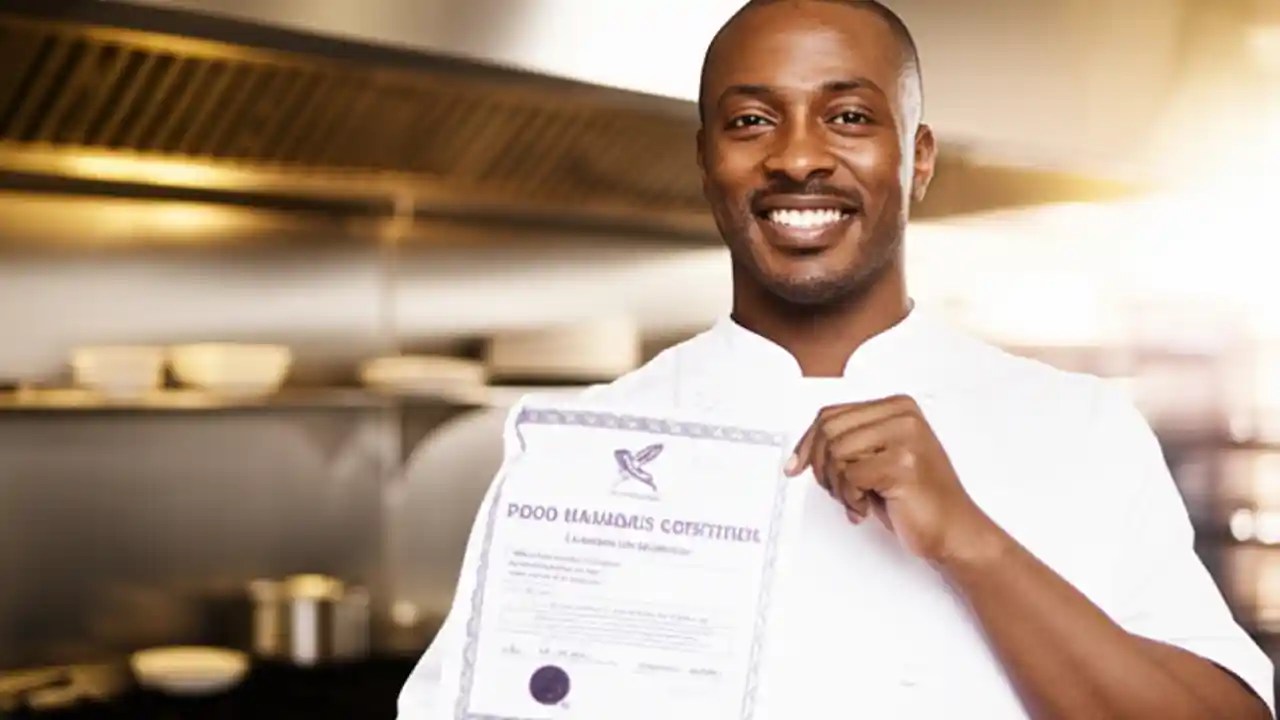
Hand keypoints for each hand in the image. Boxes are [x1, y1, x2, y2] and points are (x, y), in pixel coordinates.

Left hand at [785, 394, 1001, 564]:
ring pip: (836, 453)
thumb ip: (849, 443)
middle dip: (821, 467)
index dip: (807, 443)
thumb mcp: (877, 460)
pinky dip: (850, 499)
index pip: (831, 414)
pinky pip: (850, 476)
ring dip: (838, 487)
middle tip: (836, 491)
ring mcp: (906, 437)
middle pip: (828, 430)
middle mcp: (903, 415)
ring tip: (856, 501)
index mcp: (897, 407)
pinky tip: (866, 508)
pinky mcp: (903, 464)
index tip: (795, 466)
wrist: (953, 531)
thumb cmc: (915, 499)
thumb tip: (802, 450)